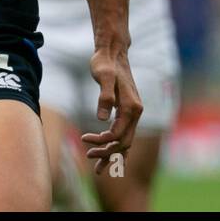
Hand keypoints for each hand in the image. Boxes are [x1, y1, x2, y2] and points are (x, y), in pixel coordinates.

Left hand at [81, 44, 143, 174]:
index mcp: (132, 106)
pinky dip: (116, 146)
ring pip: (126, 141)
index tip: (84, 138)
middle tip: (88, 156)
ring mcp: (133, 111)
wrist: (112, 52)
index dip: (102, 141)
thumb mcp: (102, 76)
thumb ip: (104, 97)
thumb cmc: (105, 63)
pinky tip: (105, 153)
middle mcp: (136, 111)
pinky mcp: (127, 110)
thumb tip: (102, 119)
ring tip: (97, 169)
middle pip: (124, 142)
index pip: (118, 134)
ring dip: (112, 155)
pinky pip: (124, 133)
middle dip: (107, 153)